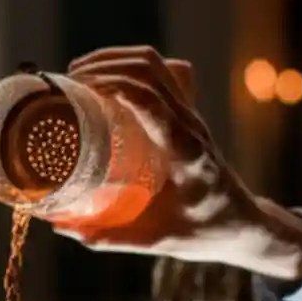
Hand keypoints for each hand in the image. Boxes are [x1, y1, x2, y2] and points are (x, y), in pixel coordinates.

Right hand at [55, 45, 301, 281]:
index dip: (113, 86)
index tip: (77, 91)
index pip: (151, 103)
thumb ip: (109, 238)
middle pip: (150, 70)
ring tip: (78, 72)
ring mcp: (191, 114)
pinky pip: (162, 70)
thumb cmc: (200, 233)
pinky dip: (130, 63)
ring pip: (156, 63)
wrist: (239, 222)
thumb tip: (62, 229)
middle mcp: (190, 126)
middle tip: (67, 82)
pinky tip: (107, 76)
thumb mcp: (155, 242)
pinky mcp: (187, 111)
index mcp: (186, 154)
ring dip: (115, 58)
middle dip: (105, 65)